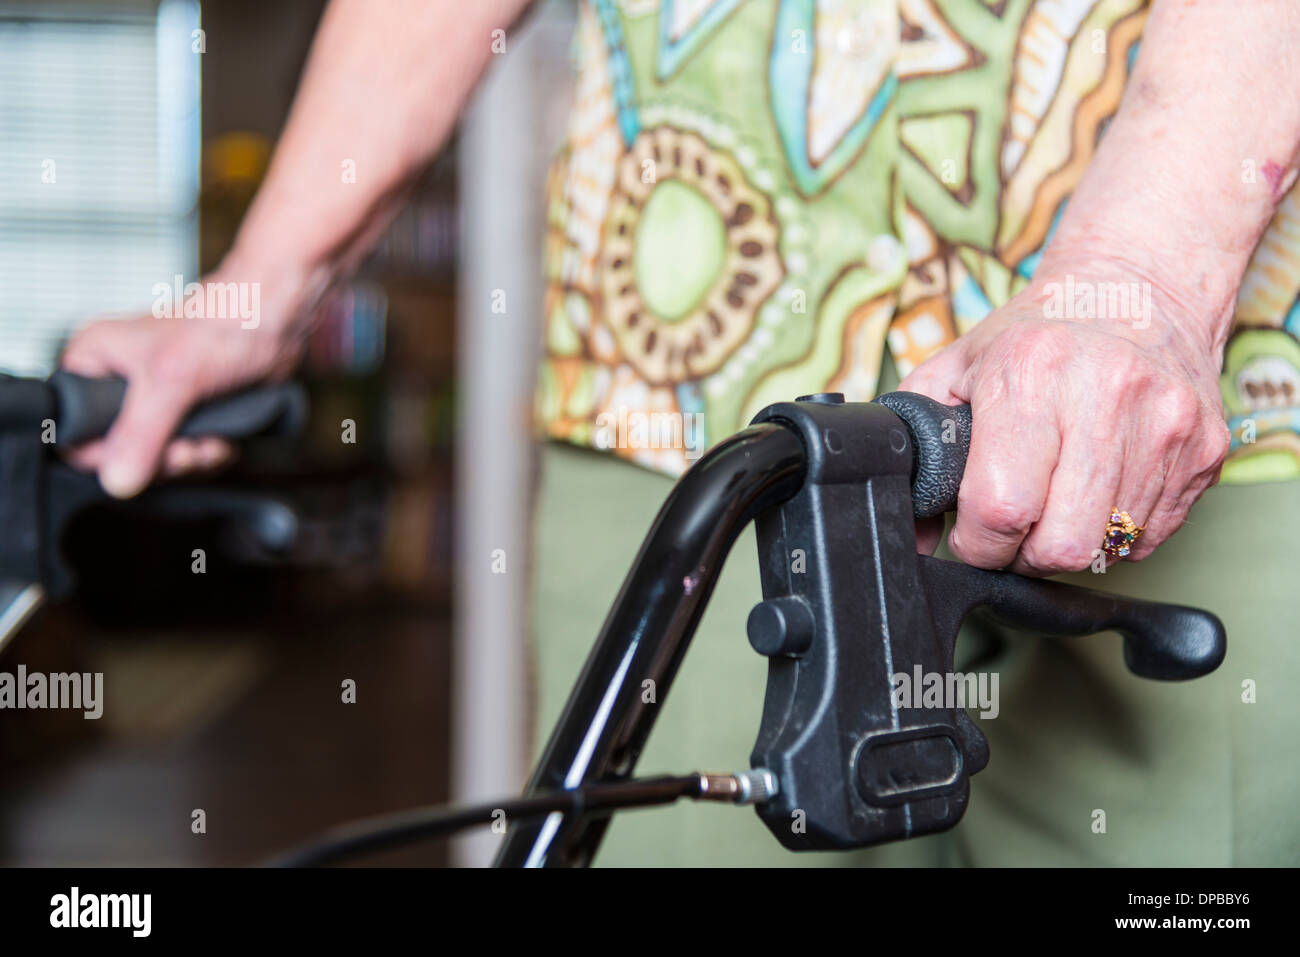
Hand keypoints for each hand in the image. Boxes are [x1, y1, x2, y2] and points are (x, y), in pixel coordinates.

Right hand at [60, 274, 308, 498]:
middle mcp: (117, 384)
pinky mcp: (186, 413)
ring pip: (156, 460)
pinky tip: (223, 437)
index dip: (110, 457)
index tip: (147, 454)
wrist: (277, 318)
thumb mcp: (172, 380)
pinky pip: (186, 455)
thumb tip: (117, 478)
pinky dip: (209, 454)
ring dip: (192, 459)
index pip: (73, 435)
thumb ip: (142, 433)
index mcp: (92, 364)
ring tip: (211, 438)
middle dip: (164, 459)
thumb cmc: (225, 321)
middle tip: (189, 448)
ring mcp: (153, 402)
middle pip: (120, 456)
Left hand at [901, 265, 1231, 575]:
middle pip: (1062, 546)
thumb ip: (917, 444)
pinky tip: (1096, 491)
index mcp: (1031, 372)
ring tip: (1052, 503)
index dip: (978, 541)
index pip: (1001, 507)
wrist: (1140, 287)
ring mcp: (1165, 425)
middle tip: (1013, 530)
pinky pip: (1151, 536)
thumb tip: (913, 530)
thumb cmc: (1038, 333)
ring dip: (1069, 544)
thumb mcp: (958, 367)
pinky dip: (1115, 532)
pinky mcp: (1205, 450)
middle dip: (1025, 556)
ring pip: (1108, 549)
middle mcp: (1105, 396)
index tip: (973, 533)